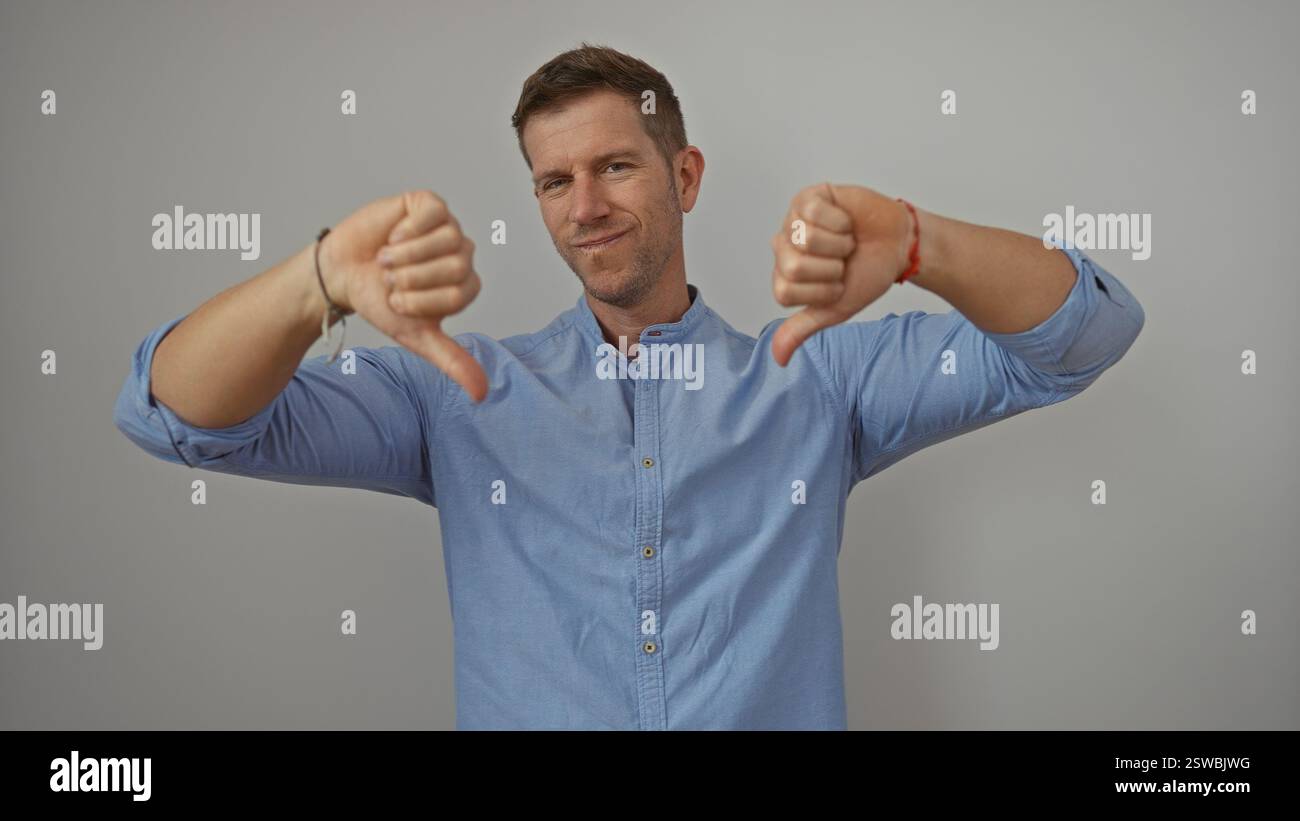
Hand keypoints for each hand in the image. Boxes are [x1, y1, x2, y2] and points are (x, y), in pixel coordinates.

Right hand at [320, 190, 487, 401]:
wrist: (342, 274)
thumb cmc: (380, 303)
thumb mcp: (416, 336)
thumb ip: (451, 361)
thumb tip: (482, 395)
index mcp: (465, 286)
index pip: (460, 293)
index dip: (423, 300)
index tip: (398, 302)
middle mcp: (462, 255)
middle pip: (457, 265)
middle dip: (415, 277)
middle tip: (391, 279)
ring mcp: (448, 228)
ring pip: (446, 239)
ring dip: (408, 255)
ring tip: (387, 260)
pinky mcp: (430, 206)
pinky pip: (432, 215)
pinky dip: (407, 231)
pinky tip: (392, 237)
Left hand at [769, 182, 912, 365]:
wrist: (899, 247)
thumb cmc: (866, 274)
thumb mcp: (834, 309)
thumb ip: (802, 329)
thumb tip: (778, 359)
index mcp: (785, 277)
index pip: (785, 292)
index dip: (820, 292)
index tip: (837, 284)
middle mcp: (783, 248)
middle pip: (793, 266)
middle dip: (831, 268)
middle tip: (844, 261)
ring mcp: (793, 221)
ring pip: (805, 239)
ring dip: (838, 244)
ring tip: (847, 242)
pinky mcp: (809, 198)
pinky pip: (814, 212)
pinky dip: (840, 221)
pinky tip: (846, 222)